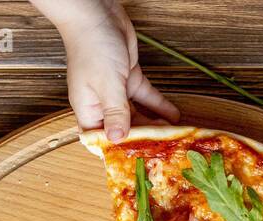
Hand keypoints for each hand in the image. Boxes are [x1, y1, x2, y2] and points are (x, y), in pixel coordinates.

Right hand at [34, 0, 178, 138]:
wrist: (96, 12)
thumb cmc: (92, 47)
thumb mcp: (106, 84)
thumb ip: (115, 112)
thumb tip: (117, 139)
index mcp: (88, 109)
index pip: (101, 139)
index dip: (116, 151)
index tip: (135, 163)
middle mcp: (101, 103)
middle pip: (123, 128)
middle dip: (142, 140)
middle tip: (163, 152)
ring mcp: (116, 90)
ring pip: (137, 114)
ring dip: (154, 124)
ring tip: (173, 137)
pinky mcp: (129, 77)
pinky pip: (146, 96)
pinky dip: (159, 105)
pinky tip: (174, 116)